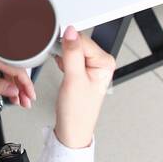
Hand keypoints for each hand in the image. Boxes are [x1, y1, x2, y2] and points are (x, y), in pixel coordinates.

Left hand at [0, 38, 35, 107]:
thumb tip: (12, 91)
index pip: (18, 70)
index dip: (26, 85)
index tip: (30, 97)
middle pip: (15, 69)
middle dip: (21, 87)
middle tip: (25, 102)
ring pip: (7, 69)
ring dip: (12, 84)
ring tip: (16, 99)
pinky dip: (2, 78)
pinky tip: (3, 89)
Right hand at [52, 26, 114, 148]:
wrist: (72, 129)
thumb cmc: (78, 112)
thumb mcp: (74, 79)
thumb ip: (72, 53)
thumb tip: (70, 32)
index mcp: (105, 62)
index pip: (83, 40)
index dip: (67, 44)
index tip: (57, 51)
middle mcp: (101, 63)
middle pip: (78, 43)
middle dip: (65, 50)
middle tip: (61, 66)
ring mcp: (91, 67)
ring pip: (72, 49)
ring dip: (63, 56)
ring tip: (64, 73)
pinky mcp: (82, 71)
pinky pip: (69, 57)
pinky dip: (62, 61)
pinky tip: (63, 71)